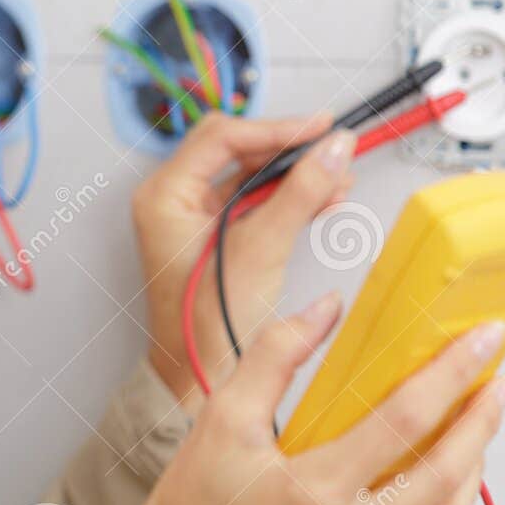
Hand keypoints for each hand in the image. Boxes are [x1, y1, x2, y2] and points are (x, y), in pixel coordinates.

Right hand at [101, 296, 504, 504]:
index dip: (450, 373)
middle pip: (447, 474)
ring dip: (474, 465)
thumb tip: (326, 309)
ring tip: (475, 424)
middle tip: (498, 378)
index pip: (404, 421)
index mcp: (313, 494)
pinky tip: (443, 480)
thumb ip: (275, 354)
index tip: (480, 340)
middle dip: (483, 419)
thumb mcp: (221, 419)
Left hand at [130, 110, 356, 409]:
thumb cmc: (207, 324)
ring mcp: (193, 217)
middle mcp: (173, 199)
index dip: (276, 128)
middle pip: (236, 149)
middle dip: (288, 149)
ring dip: (295, 174)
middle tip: (334, 148)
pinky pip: (254, 201)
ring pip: (249, 174)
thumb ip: (300, 193)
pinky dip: (289, 198)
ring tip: (339, 177)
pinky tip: (325, 199)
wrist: (199, 378)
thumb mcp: (261, 249)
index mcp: (164, 195)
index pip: (222, 136)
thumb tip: (335, 148)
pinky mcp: (215, 235)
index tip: (321, 127)